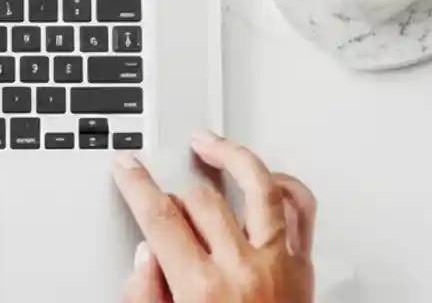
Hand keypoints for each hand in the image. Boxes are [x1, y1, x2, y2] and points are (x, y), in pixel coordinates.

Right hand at [115, 131, 316, 302]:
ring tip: (210, 144)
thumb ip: (147, 296)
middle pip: (201, 201)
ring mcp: (280, 263)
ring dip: (232, 157)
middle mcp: (244, 268)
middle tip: (162, 196)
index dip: (136, 184)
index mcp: (202, 288)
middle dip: (175, 192)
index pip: (160, 216)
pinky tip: (263, 175)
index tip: (126, 167)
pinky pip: (302, 209)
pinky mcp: (305, 266)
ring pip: (258, 186)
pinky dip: (283, 184)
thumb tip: (145, 255)